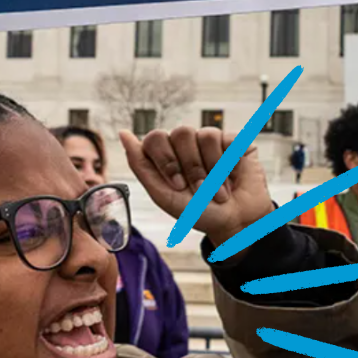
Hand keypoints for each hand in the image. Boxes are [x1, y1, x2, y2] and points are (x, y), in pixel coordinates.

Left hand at [121, 126, 273, 247]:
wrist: (234, 224)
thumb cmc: (198, 212)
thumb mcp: (164, 195)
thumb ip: (141, 164)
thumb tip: (123, 133)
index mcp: (168, 154)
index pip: (156, 137)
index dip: (166, 160)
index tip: (178, 185)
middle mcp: (188, 144)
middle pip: (180, 133)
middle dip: (190, 167)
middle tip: (199, 190)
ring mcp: (211, 141)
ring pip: (203, 135)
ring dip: (210, 169)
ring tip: (218, 191)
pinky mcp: (234, 142)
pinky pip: (225, 138)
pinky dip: (227, 164)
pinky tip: (231, 178)